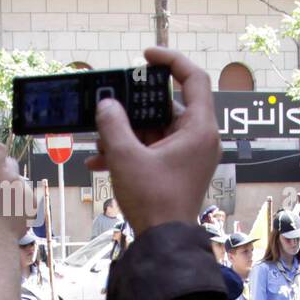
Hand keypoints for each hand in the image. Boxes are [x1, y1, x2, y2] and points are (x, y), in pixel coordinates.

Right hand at [0, 143, 34, 245]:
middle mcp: (12, 177)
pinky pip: (25, 197)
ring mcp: (24, 190)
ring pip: (18, 182)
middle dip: (4, 170)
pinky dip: (19, 203)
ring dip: (11, 189)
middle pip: (11, 164)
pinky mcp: (32, 202)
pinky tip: (9, 214)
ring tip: (0, 207)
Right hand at [84, 47, 219, 234]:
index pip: (193, 78)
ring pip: (156, 130)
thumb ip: (113, 124)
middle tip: (111, 104)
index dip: (170, 60)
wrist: (163, 243)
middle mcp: (200, 139)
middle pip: (167, 106)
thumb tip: (106, 104)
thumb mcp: (125, 157)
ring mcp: (189, 155)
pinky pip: (153, 149)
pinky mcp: (178, 169)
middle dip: (134, 108)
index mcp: (199, 129)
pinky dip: (131, 150)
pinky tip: (100, 159)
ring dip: (126, 132)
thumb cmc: (153, 200)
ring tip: (99, 141)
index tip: (146, 56)